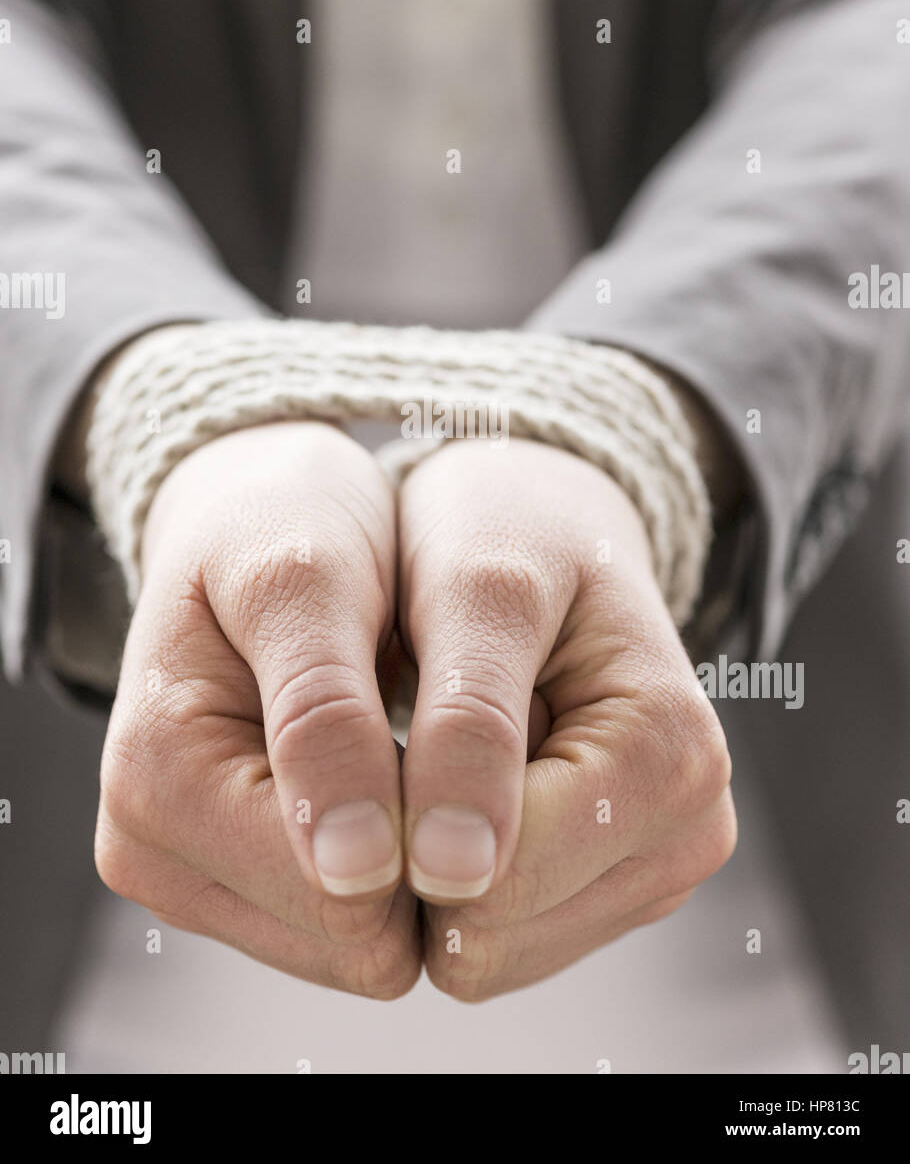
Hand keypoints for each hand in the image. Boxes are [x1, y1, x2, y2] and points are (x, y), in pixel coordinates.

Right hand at [94, 420, 419, 998]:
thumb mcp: (309, 583)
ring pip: (357, 946)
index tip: (474, 732)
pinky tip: (394, 770)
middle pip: (350, 940)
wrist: (250, 514)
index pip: (342, 895)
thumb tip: (354, 868)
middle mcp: (151, 849)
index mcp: (158, 780)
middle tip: (438, 725)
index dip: (435, 830)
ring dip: (414, 854)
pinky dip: (395, 855)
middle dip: (422, 845)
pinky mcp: (228, 883)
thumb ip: (326, 718)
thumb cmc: (279, 525)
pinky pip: (349, 925)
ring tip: (413, 740)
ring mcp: (188, 874)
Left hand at [396, 436, 735, 999]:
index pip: (494, 881)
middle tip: (406, 730)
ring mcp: (657, 867)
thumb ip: (465, 723)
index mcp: (671, 756)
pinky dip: (453, 867)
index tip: (373, 732)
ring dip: (432, 858)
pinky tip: (457, 780)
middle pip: (493, 936)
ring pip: (489, 952)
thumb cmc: (507, 531)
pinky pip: (497, 938)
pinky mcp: (616, 887)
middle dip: (418, 847)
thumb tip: (453, 877)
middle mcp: (689, 830)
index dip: (398, 825)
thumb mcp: (475, 589)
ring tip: (437, 748)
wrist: (545, 522)